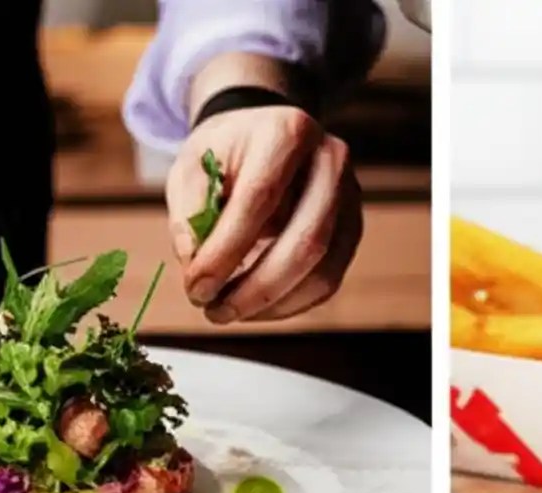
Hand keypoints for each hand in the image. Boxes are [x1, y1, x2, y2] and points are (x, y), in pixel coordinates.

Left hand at [165, 106, 362, 322]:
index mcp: (288, 132)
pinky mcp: (352, 230)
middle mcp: (331, 162)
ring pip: (322, 271)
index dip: (226, 250)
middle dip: (256, 289)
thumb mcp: (192, 168)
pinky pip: (328, 282)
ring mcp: (349, 198)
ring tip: (229, 310)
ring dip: (272, 303)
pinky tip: (255, 306)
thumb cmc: (226, 153)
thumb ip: (189, 214)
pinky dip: (288, 303)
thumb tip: (197, 266)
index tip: (196, 287)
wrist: (263, 136)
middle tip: (214, 310)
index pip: (260, 198)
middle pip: (307, 241)